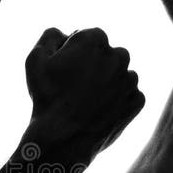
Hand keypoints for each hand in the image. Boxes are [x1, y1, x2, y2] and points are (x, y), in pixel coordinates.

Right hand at [25, 27, 144, 166]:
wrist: (63, 139)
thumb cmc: (46, 98)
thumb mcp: (35, 59)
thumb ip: (49, 35)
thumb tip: (63, 33)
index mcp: (95, 38)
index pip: (86, 38)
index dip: (72, 54)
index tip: (63, 72)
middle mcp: (119, 54)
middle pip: (106, 55)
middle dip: (94, 66)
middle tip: (74, 88)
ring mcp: (130, 79)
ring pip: (119, 75)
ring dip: (106, 84)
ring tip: (86, 102)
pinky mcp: (137, 101)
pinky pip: (127, 96)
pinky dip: (116, 102)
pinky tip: (98, 112)